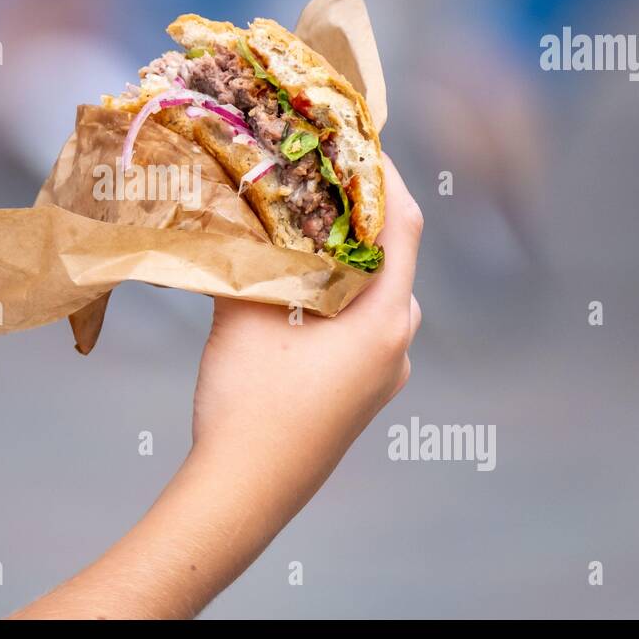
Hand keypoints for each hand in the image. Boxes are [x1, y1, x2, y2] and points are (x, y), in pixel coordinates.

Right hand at [11, 156, 420, 618]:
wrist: (242, 497)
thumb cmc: (248, 408)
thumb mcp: (242, 317)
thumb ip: (249, 257)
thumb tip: (235, 205)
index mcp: (383, 322)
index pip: (403, 228)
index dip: (385, 178)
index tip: (358, 142)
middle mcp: (397, 348)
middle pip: (394, 260)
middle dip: (360, 215)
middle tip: (317, 177)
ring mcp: (384, 376)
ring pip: (377, 296)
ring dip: (348, 258)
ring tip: (303, 226)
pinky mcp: (363, 396)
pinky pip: (364, 326)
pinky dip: (340, 295)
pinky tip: (298, 288)